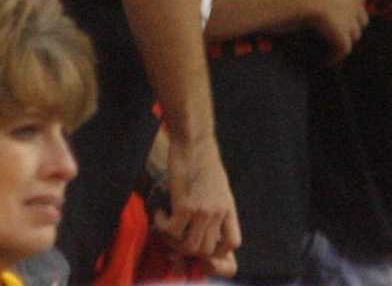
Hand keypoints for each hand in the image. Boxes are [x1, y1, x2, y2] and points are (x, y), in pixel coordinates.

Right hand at [159, 134, 239, 275]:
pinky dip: (162, 226)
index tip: (202, 244)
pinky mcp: (184, 205)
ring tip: (165, 226)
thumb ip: (217, 204)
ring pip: (189, 246)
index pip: (233, 243)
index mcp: (228, 207)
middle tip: (175, 236)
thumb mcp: (219, 184)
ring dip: (173, 241)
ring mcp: (202, 211)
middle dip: (189, 248)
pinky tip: (159, 213)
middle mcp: (217, 213)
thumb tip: (206, 220)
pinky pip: (172, 230)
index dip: (218, 251)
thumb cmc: (202, 156)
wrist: (193, 140)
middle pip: (207, 250)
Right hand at [292, 0, 367, 61]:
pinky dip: (333, 56)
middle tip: (333, 29)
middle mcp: (357, 6)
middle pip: (359, 21)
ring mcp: (351, 23)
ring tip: (328, 44)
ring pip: (352, 36)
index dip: (349, 5)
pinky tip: (322, 58)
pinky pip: (341, 51)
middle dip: (350, 25)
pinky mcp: (342, 37)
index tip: (334, 9)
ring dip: (341, 40)